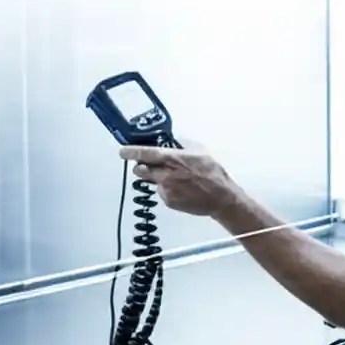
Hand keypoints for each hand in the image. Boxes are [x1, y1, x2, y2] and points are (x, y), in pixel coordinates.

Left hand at [118, 145, 241, 218]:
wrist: (221, 198)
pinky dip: (167, 189)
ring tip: (177, 179)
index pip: (145, 154)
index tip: (122, 151)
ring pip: (152, 181)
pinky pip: (161, 192)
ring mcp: (166, 190)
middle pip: (140, 170)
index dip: (130, 152)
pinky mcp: (168, 202)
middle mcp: (165, 175)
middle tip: (148, 164)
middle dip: (141, 166)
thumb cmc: (213, 173)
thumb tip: (172, 142)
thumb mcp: (200, 151)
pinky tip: (182, 188)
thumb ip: (182, 145)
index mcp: (172, 160)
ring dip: (158, 178)